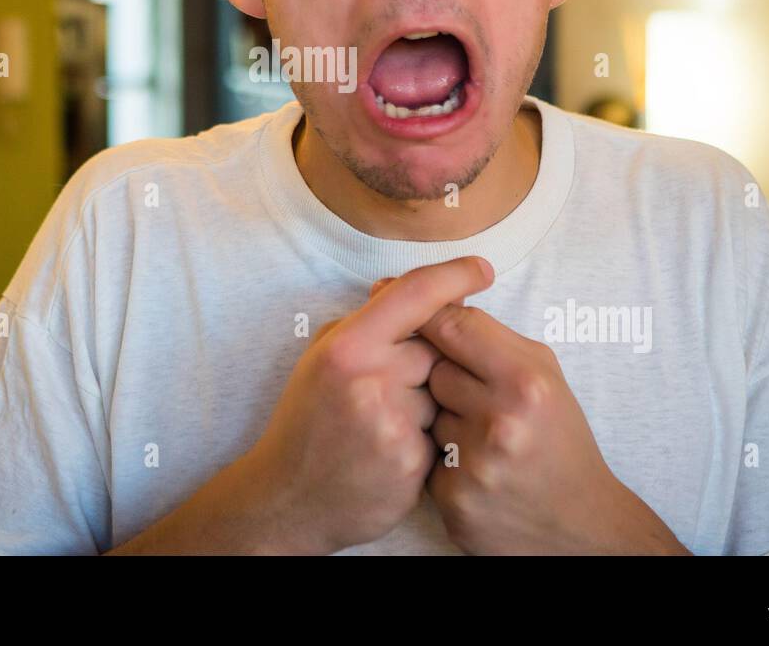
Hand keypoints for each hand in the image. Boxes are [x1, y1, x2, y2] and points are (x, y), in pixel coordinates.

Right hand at [243, 256, 492, 553]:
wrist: (287, 499)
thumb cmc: (306, 421)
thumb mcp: (320, 358)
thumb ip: (368, 325)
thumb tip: (426, 297)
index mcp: (346, 346)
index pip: (415, 293)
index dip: (455, 276)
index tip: (481, 269)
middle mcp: (371, 381)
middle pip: (434, 348)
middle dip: (420, 364)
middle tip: (382, 389)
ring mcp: (394, 425)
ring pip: (441, 393)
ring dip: (423, 405)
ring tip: (379, 425)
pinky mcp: (412, 465)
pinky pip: (439, 433)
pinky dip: (421, 440)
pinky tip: (386, 452)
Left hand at [419, 296, 688, 554]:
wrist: (582, 524)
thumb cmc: (559, 438)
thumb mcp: (544, 375)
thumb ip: (493, 338)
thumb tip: (436, 302)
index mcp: (526, 381)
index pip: (454, 326)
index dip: (431, 316)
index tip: (416, 312)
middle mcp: (500, 421)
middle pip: (433, 370)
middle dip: (448, 379)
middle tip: (479, 399)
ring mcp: (474, 464)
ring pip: (426, 414)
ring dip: (444, 421)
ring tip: (483, 438)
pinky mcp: (455, 500)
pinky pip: (425, 457)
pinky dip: (444, 461)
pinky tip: (476, 468)